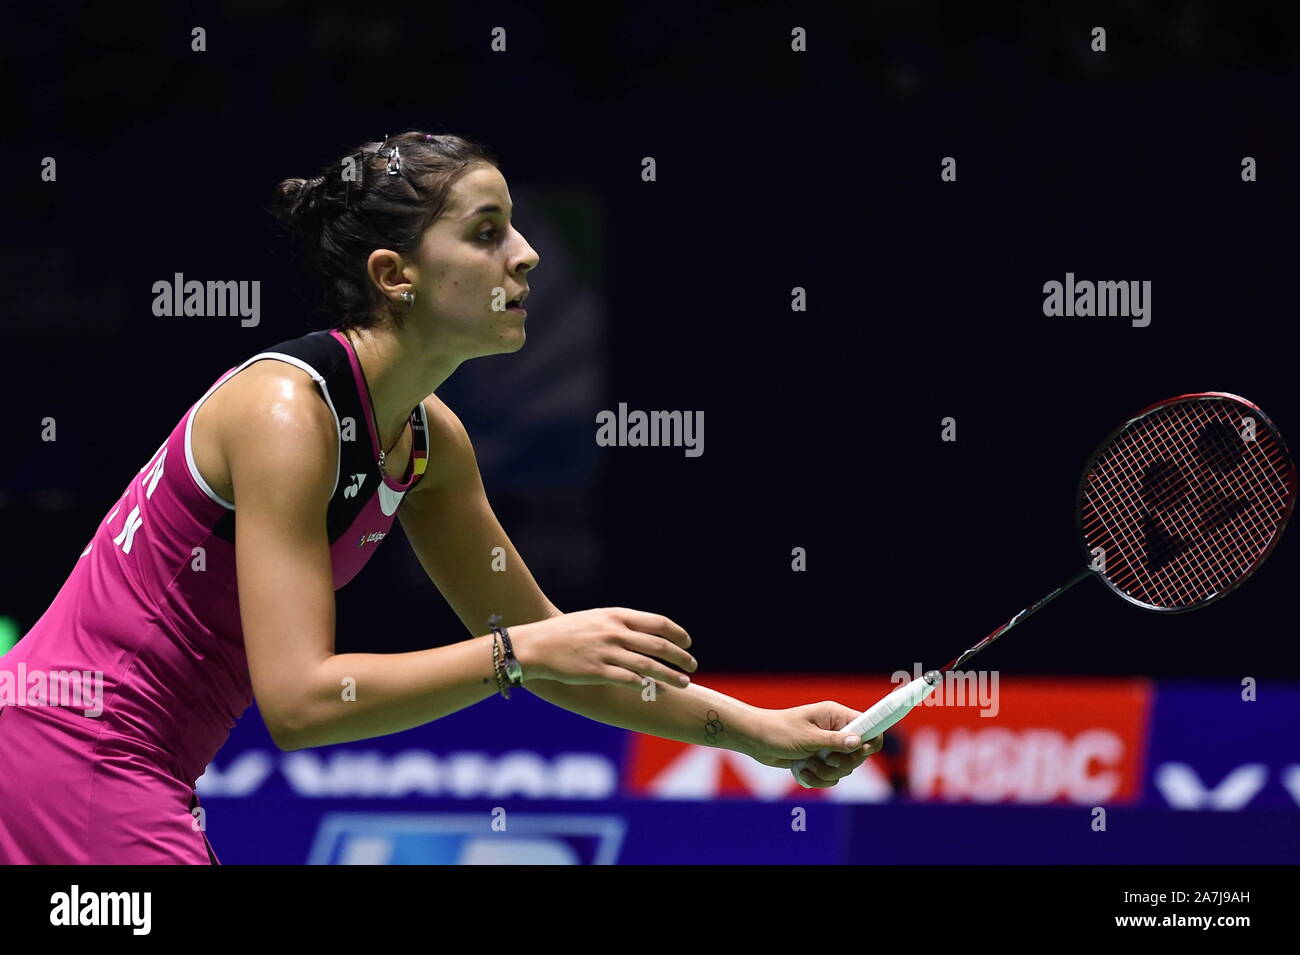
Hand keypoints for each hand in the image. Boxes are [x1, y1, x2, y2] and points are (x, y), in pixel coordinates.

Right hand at [511, 607, 696, 689]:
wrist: (536, 645)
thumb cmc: (567, 632)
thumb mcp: (596, 618)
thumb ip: (620, 624)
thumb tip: (645, 632)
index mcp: (616, 616)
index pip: (657, 622)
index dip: (676, 633)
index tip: (687, 642)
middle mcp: (614, 632)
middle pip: (657, 645)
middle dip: (680, 656)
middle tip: (692, 666)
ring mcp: (605, 652)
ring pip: (648, 665)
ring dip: (670, 675)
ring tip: (684, 684)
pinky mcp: (596, 671)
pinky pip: (629, 680)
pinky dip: (648, 686)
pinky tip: (659, 692)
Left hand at [747, 701, 883, 788]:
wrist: (755, 741)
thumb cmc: (778, 732)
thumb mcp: (807, 738)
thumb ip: (834, 742)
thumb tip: (859, 742)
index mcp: (835, 716)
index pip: (869, 726)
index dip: (869, 741)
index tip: (858, 752)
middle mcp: (835, 730)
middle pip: (859, 754)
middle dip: (842, 764)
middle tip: (827, 761)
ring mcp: (828, 746)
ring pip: (844, 769)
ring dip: (826, 773)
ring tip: (807, 765)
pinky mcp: (820, 760)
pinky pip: (830, 777)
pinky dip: (817, 778)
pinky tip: (802, 771)